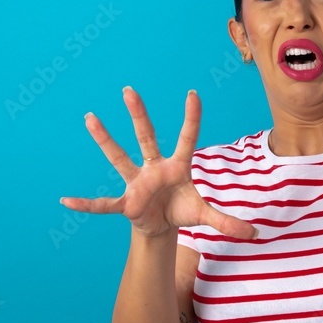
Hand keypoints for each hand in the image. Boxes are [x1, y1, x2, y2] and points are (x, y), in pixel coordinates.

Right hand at [60, 87, 257, 239]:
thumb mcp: (206, 216)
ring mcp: (137, 182)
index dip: (191, 118)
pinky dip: (87, 205)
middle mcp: (154, 168)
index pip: (187, 138)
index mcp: (177, 166)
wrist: (163, 225)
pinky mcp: (127, 202)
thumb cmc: (182, 210)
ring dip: (106, 140)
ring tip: (90, 118)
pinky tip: (67, 201)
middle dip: (139, 114)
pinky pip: (104, 204)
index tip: (193, 94)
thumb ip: (228, 222)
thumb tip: (255, 234)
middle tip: (129, 89)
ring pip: (120, 157)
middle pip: (146, 136)